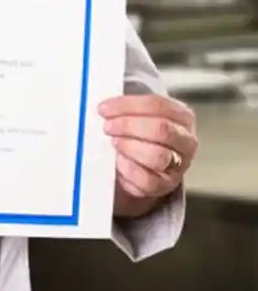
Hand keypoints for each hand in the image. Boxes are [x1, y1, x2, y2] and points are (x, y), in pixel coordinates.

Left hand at [100, 94, 196, 217]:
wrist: (141, 166)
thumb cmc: (140, 135)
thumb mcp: (138, 116)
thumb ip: (127, 109)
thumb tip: (106, 107)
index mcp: (182, 116)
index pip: (158, 105)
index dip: (127, 105)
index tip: (105, 109)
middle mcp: (186, 141)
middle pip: (161, 129)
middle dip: (128, 126)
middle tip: (108, 127)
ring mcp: (179, 165)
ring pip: (158, 155)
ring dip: (129, 147)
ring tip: (114, 143)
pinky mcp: (166, 186)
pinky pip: (148, 180)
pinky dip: (129, 169)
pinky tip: (118, 161)